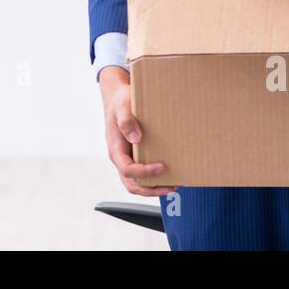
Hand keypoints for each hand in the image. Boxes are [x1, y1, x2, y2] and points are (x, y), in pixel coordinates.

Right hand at [99, 66, 176, 196]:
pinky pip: (143, 174)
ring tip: (173, 186)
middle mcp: (121, 158)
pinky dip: (155, 179)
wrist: (119, 99)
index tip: (161, 167)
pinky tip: (169, 175)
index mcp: (115, 149)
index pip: (127, 169)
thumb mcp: (122, 107)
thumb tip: (135, 138)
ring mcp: (128, 159)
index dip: (144, 172)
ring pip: (137, 183)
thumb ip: (126, 121)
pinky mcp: (136, 156)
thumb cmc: (120, 102)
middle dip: (151, 189)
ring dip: (154, 188)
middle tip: (171, 187)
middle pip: (132, 184)